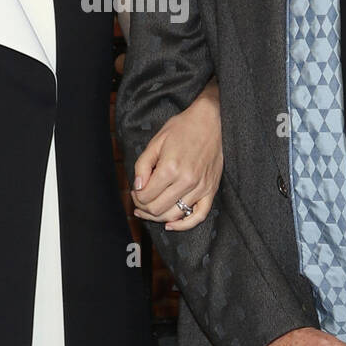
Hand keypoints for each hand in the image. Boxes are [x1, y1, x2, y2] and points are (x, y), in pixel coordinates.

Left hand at [131, 79, 221, 230]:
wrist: (211, 121)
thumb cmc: (182, 128)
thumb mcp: (156, 141)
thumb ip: (143, 165)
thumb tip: (138, 186)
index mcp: (170, 168)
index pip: (145, 196)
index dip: (136, 197)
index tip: (135, 191)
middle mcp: (186, 181)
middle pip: (157, 209)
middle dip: (143, 208)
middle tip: (140, 200)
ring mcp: (200, 187)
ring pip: (174, 215)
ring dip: (158, 216)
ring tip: (149, 210)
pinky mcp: (211, 190)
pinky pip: (199, 216)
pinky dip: (184, 225)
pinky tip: (171, 224)